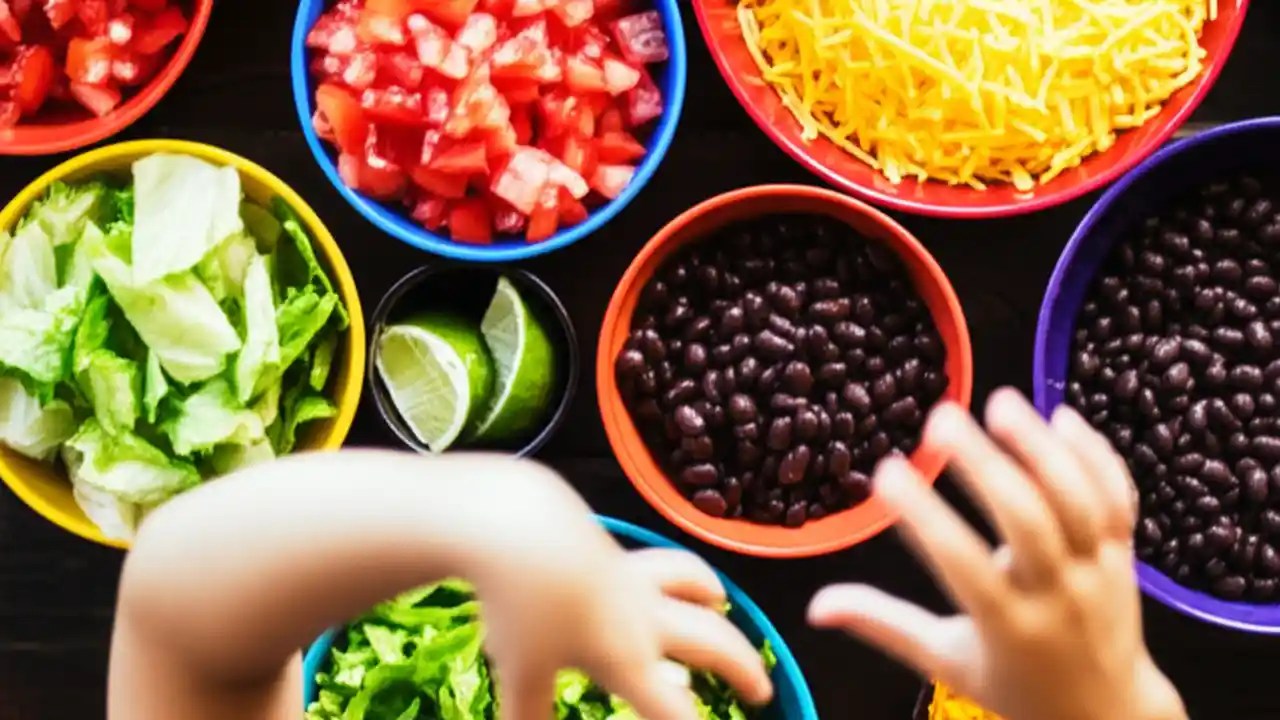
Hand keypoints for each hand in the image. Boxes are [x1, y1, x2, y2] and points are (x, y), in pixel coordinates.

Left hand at [464, 468, 772, 719]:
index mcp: (627, 657)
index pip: (673, 709)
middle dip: (741, 668)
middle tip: (762, 689)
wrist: (515, 525)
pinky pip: (652, 560)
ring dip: (709, 596)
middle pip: (710, 642)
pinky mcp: (608, 545)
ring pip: (687, 580)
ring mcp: (628, 575)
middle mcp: (641, 616)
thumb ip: (528, 712)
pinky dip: (669, 570)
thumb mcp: (518, 674)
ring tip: (719, 605)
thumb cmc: (521, 606)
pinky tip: (647, 573)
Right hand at [807, 389, 1185, 719]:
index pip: (962, 566)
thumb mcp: (944, 662)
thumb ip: (885, 625)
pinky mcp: (1126, 553)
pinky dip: (1095, 455)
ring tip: (999, 402)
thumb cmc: (1013, 685)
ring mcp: (1100, 570)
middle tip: (941, 417)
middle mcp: (1059, 594)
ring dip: (1039, 448)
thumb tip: (817, 606)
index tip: (887, 472)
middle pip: (1027, 522)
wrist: (1107, 712)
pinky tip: (1062, 415)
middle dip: (984, 467)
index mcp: (1008, 627)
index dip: (925, 518)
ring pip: (1078, 501)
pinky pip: (1118, 498)